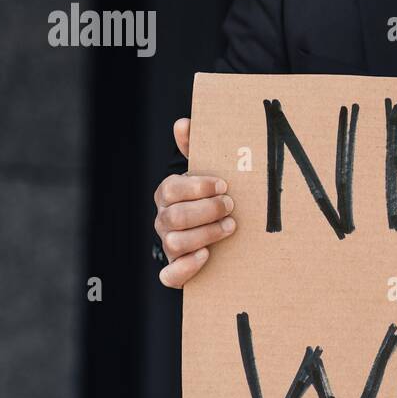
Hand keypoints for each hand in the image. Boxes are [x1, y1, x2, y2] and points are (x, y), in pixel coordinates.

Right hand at [153, 117, 235, 287]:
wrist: (215, 232)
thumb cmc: (210, 197)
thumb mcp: (205, 174)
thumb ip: (195, 149)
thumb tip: (183, 123)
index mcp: (168, 195)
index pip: (171, 189)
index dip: (198, 187)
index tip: (225, 185)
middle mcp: (164, 220)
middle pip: (175, 216)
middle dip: (207, 211)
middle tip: (232, 206)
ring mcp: (168, 245)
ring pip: (175, 242)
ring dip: (206, 234)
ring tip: (230, 226)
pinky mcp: (175, 271)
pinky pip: (170, 275)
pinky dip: (187, 267)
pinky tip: (207, 255)